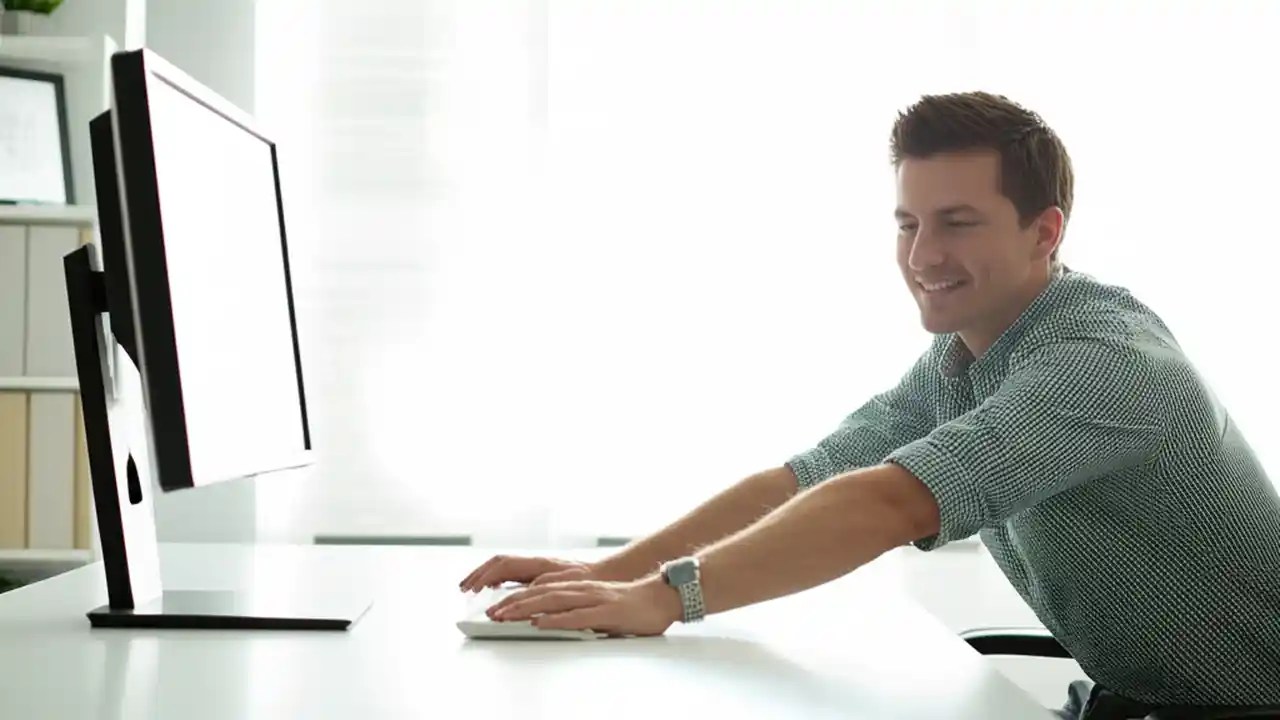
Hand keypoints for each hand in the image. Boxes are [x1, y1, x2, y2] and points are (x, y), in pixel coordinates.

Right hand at [459, 555, 596, 592]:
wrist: (608, 574)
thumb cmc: (590, 581)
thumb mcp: (564, 586)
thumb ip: (539, 589)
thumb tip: (516, 595)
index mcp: (539, 563)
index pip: (503, 565)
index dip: (483, 577)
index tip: (471, 590)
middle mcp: (536, 561)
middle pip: (499, 562)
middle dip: (478, 574)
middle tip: (463, 588)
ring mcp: (538, 566)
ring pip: (504, 566)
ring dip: (485, 575)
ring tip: (471, 588)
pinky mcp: (542, 572)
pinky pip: (513, 572)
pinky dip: (498, 578)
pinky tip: (495, 588)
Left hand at [485, 576, 682, 636]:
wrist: (662, 598)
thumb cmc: (631, 606)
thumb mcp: (597, 607)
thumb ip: (574, 611)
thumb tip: (549, 621)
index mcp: (578, 588)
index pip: (540, 592)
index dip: (515, 598)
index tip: (495, 607)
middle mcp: (582, 589)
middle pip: (540, 595)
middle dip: (512, 604)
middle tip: (489, 613)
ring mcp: (593, 599)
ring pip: (552, 602)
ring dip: (526, 609)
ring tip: (505, 616)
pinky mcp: (606, 612)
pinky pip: (577, 616)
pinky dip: (556, 619)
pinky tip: (541, 622)